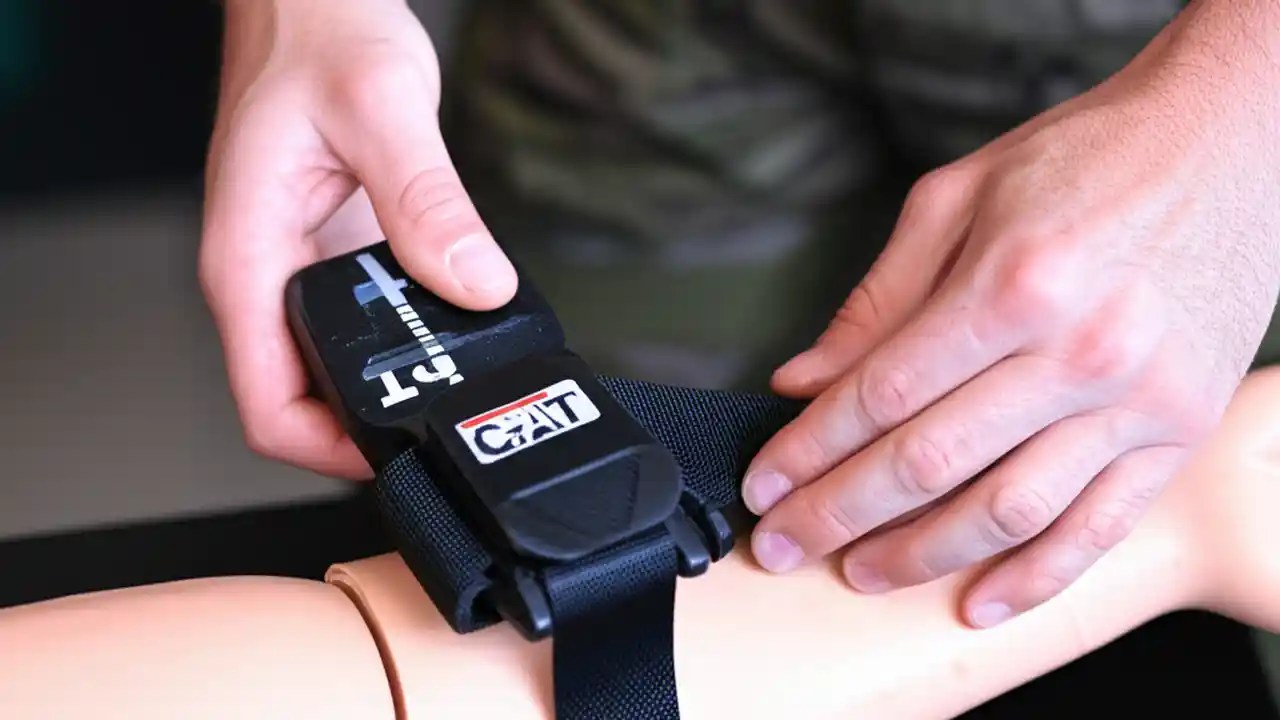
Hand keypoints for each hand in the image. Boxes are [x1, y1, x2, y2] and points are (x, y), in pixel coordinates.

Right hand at [200, 0, 516, 477]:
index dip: (330, 451)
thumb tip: (473, 284)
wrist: (312, 0)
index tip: (397, 455)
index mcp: (248, 259)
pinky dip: (408, 340)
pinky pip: (365, 323)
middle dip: (370, 429)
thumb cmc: (318, 34)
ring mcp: (299, 268)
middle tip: (447, 422)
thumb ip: (426, 203)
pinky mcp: (333, 252)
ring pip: (335, 367)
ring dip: (392, 387)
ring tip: (458, 385)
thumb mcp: (382, 110)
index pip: (268, 406)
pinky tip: (453, 331)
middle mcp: (266, 274)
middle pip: (304, 402)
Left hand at [744, 6, 1279, 626]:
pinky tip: (978, 601)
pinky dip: (1036, 578)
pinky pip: (1100, 527)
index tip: (764, 485)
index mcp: (1012, 285)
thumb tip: (803, 380)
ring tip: (860, 573)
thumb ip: (879, 300)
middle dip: (838, 514)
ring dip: (921, 555)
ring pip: (1008, 512)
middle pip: (929, 463)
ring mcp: (1137, 401)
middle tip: (782, 544)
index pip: (881, 396)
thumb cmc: (1086, 158)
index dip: (809, 451)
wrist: (1229, 141)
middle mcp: (1077, 351)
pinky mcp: (1179, 429)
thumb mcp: (960, 198)